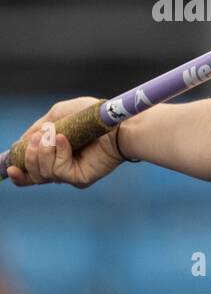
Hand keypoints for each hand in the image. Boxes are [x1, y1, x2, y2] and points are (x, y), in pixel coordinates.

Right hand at [4, 97, 124, 188]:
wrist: (116, 123)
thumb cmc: (91, 116)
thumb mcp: (58, 114)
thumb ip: (37, 128)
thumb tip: (19, 143)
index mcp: (54, 155)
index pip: (31, 171)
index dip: (18, 172)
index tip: (9, 167)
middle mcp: (61, 167)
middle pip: (32, 174)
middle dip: (29, 156)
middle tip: (37, 140)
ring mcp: (71, 174)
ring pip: (42, 174)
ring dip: (41, 153)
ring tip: (53, 136)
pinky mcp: (80, 179)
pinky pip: (58, 171)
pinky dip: (58, 153)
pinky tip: (65, 140)